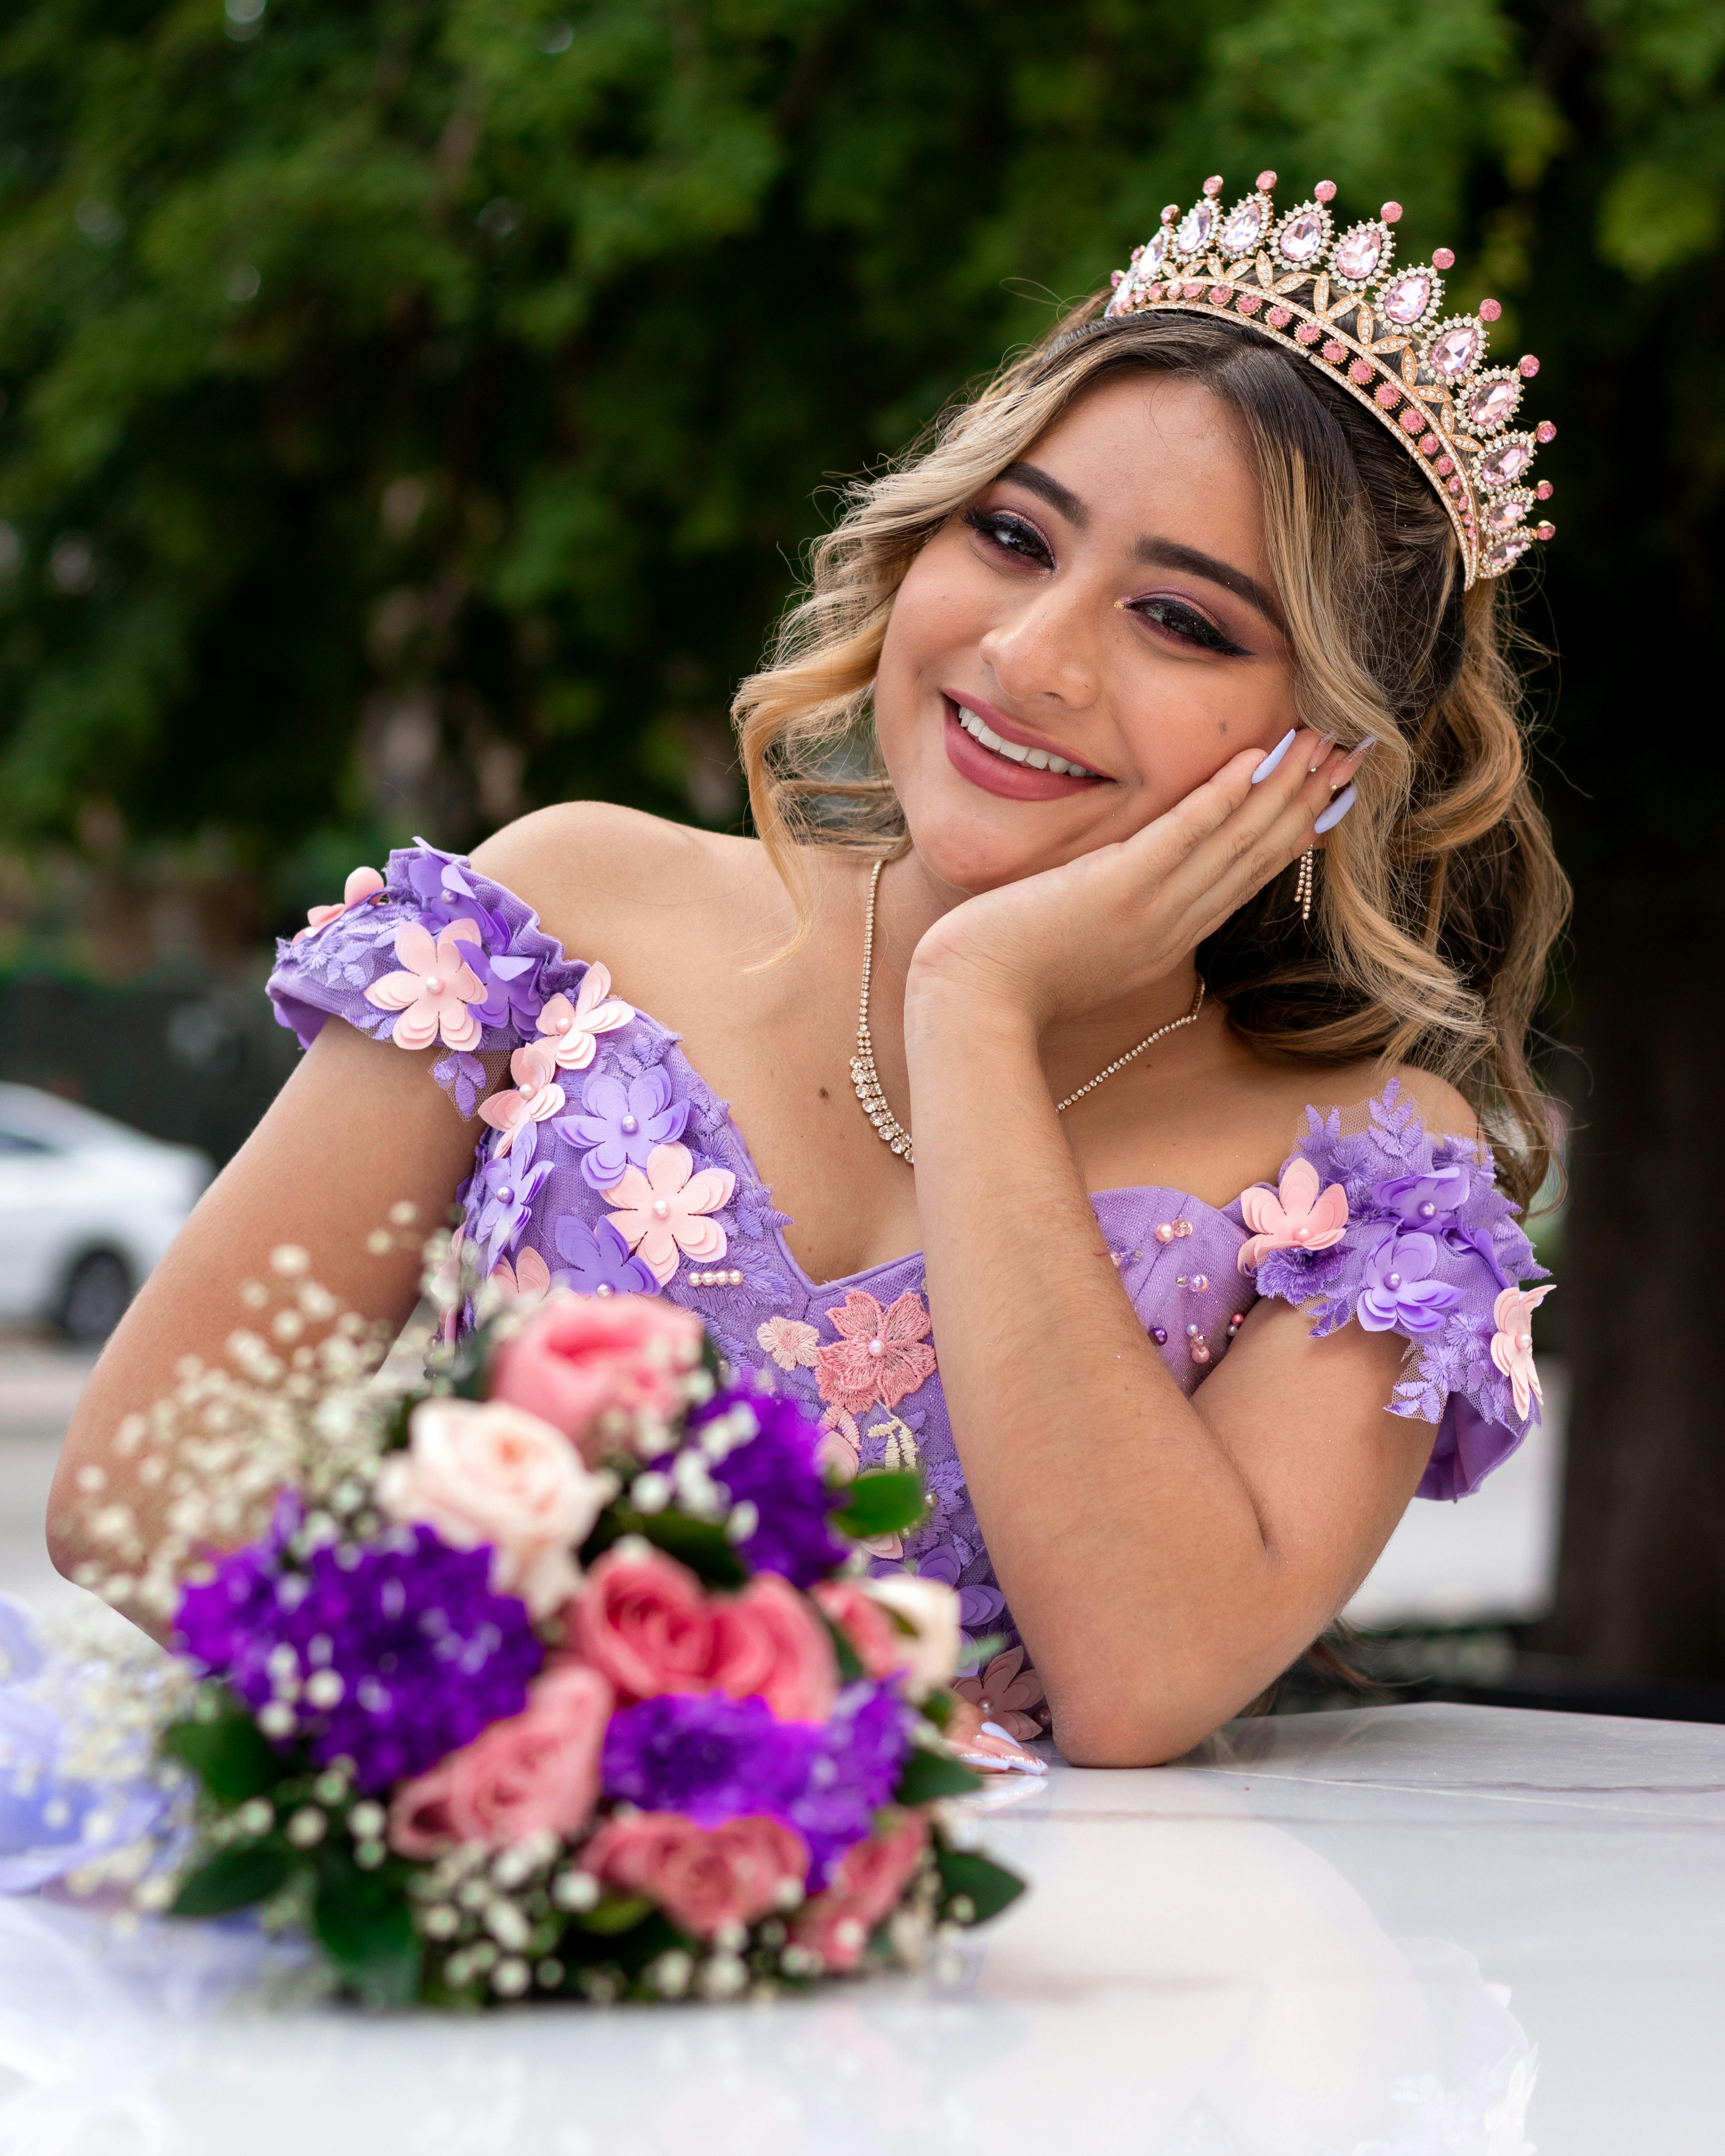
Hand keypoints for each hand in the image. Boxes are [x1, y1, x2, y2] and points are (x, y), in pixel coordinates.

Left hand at [905, 729, 1365, 1030]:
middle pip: (1255, 858)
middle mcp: (1172, 927)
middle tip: (1347, 756)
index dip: (1290, 834)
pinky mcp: (1116, 891)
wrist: (971, 1003)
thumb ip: (1120, 916)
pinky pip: (1180, 839)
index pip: (1243, 879)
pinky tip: (1252, 763)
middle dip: (1304, 803)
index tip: (1325, 796)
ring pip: (1233, 844)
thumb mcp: (1084, 943)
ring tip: (1321, 743)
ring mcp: (1149, 911)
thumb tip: (1131, 882)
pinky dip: (1220, 801)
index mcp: (1167, 940)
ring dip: (1281, 789)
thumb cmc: (1011, 974)